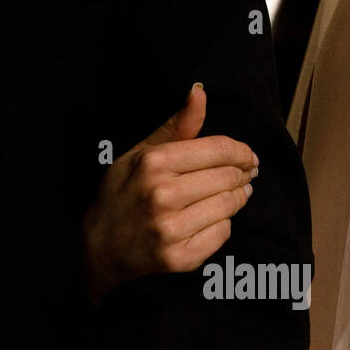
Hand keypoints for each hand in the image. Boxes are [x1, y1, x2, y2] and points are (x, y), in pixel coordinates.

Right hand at [82, 83, 258, 303]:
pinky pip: (222, 234)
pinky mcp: (180, 258)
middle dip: (243, 175)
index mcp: (154, 163)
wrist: (101, 247)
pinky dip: (223, 225)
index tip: (248, 157)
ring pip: (229, 206)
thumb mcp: (141, 153)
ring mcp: (171, 230)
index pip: (219, 150)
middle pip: (229, 177)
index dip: (242, 152)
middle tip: (245, 176)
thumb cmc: (123, 194)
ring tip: (233, 195)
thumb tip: (199, 91)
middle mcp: (162, 196)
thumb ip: (176, 126)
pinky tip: (212, 219)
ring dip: (237, 199)